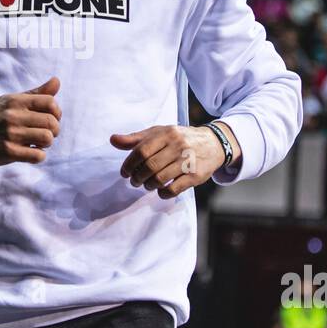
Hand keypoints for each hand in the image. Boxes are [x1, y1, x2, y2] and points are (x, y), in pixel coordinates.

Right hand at [0, 76, 60, 165]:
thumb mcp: (12, 101)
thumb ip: (36, 93)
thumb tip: (57, 81)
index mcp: (15, 101)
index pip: (49, 102)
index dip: (57, 111)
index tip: (51, 118)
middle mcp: (13, 116)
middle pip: (52, 122)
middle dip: (54, 129)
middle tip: (46, 133)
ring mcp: (10, 134)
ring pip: (47, 138)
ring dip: (47, 143)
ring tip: (38, 143)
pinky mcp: (8, 152)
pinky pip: (37, 155)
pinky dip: (39, 156)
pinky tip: (30, 152)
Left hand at [111, 122, 237, 198]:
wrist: (213, 144)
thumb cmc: (179, 139)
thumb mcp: (159, 134)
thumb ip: (135, 139)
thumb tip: (112, 140)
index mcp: (167, 134)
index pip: (141, 150)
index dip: (129, 164)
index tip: (124, 172)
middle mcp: (178, 146)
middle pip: (149, 166)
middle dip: (137, 177)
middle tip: (134, 181)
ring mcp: (188, 161)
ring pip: (160, 179)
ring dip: (148, 185)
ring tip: (146, 185)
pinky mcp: (195, 176)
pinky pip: (174, 189)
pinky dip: (163, 193)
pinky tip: (160, 191)